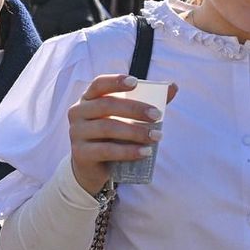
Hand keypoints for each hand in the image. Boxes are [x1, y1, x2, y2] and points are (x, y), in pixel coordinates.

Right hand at [67, 74, 176, 195]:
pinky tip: (145, 152)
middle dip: (134, 109)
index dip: (115, 81)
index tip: (136, 83)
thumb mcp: (126, 118)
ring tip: (157, 137)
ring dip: (135, 132)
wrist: (93, 167)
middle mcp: (78, 112)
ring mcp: (76, 133)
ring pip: (107, 128)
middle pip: (106, 105)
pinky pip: (106, 150)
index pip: (98, 84)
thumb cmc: (112, 136)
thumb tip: (173, 86)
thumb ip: (147, 102)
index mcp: (88, 99)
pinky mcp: (80, 154)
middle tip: (157, 115)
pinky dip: (128, 151)